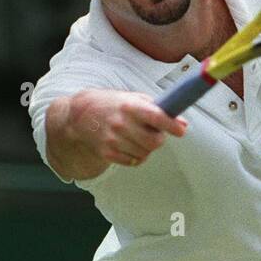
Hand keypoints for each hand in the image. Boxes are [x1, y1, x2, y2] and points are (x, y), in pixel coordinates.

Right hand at [69, 89, 187, 171]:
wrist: (79, 116)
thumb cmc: (112, 105)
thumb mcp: (133, 99)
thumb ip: (158, 110)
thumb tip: (182, 124)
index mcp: (129, 106)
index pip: (156, 116)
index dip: (171, 125)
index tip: (181, 130)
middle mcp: (121, 123)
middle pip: (154, 142)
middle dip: (158, 139)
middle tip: (152, 132)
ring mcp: (113, 140)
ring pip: (145, 153)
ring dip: (146, 148)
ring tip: (135, 137)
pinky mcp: (108, 153)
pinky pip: (134, 161)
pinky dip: (136, 155)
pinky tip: (128, 145)